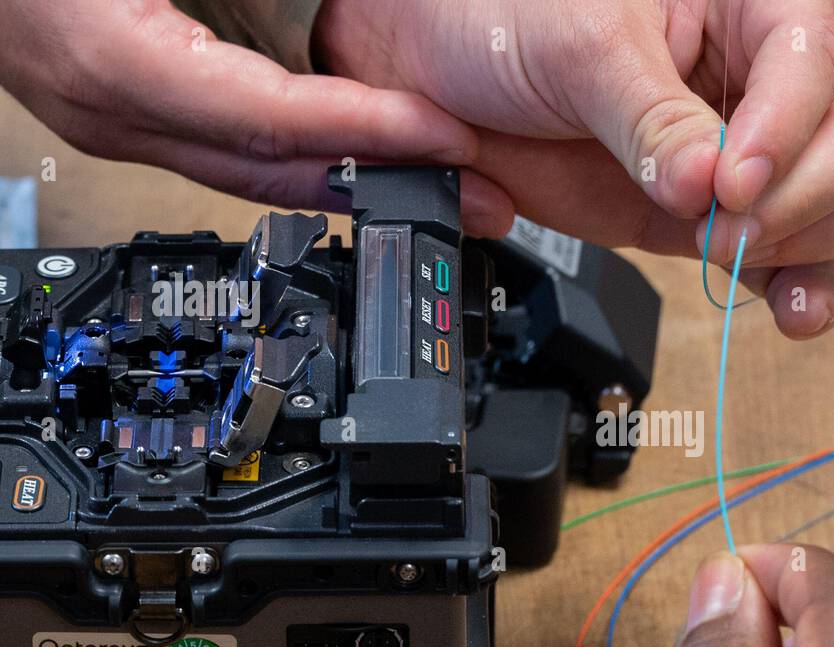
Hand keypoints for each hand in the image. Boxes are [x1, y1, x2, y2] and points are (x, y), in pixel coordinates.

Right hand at [0, 0, 509, 230]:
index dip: (369, 129)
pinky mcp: (123, 114)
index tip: (445, 138)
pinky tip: (362, 156)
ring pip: (260, 173)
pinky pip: (233, 150)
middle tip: (479, 200)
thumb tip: (318, 2)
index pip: (274, 116)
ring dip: (357, 180)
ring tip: (444, 187)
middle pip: (279, 171)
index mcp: (114, 60)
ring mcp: (115, 123)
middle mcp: (115, 112)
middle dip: (388, 185)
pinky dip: (307, 157)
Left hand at [313, 0, 833, 337]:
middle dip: (800, 194)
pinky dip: (802, 288)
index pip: (816, 64)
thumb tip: (706, 186)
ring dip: (813, 246)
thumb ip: (649, 115)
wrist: (438, 65)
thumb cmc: (505, 13)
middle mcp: (762, 79)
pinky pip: (789, 257)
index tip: (726, 179)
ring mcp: (746, 155)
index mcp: (748, 5)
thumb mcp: (580, 45)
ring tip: (735, 254)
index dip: (787, 130)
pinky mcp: (713, 216)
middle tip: (720, 221)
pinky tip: (792, 310)